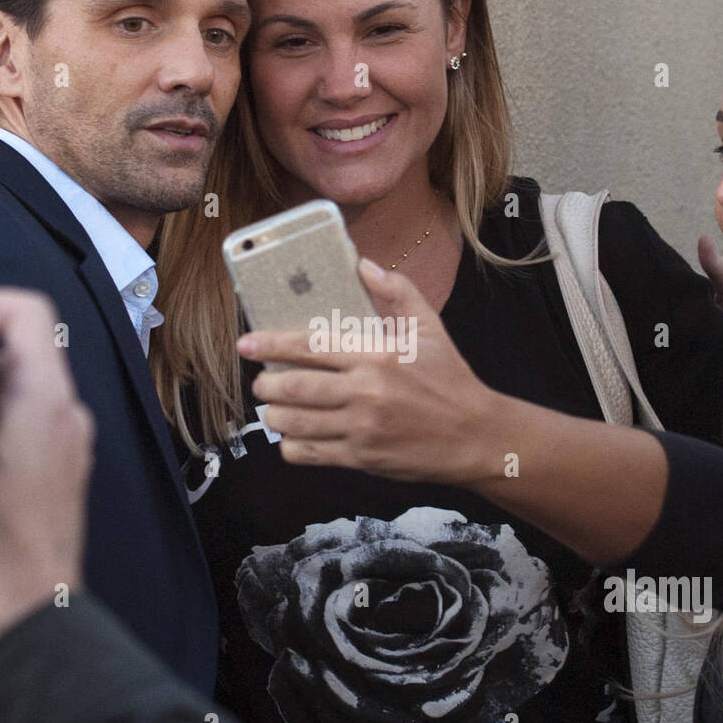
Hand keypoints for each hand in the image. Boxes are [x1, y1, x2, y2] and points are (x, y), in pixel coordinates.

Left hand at [238, 259, 498, 483]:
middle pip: (293, 388)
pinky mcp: (361, 458)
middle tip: (261, 382)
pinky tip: (295, 436)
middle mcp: (365, 393)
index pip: (310, 346)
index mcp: (377, 356)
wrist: (475, 436)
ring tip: (273, 409)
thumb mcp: (431, 328)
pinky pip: (309, 454)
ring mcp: (361, 429)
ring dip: (274, 416)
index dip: (271, 344)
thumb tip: (363, 264)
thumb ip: (397, 292)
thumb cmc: (450, 380)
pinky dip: (292, 446)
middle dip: (266, 385)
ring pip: (295, 424)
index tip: (247, 343)